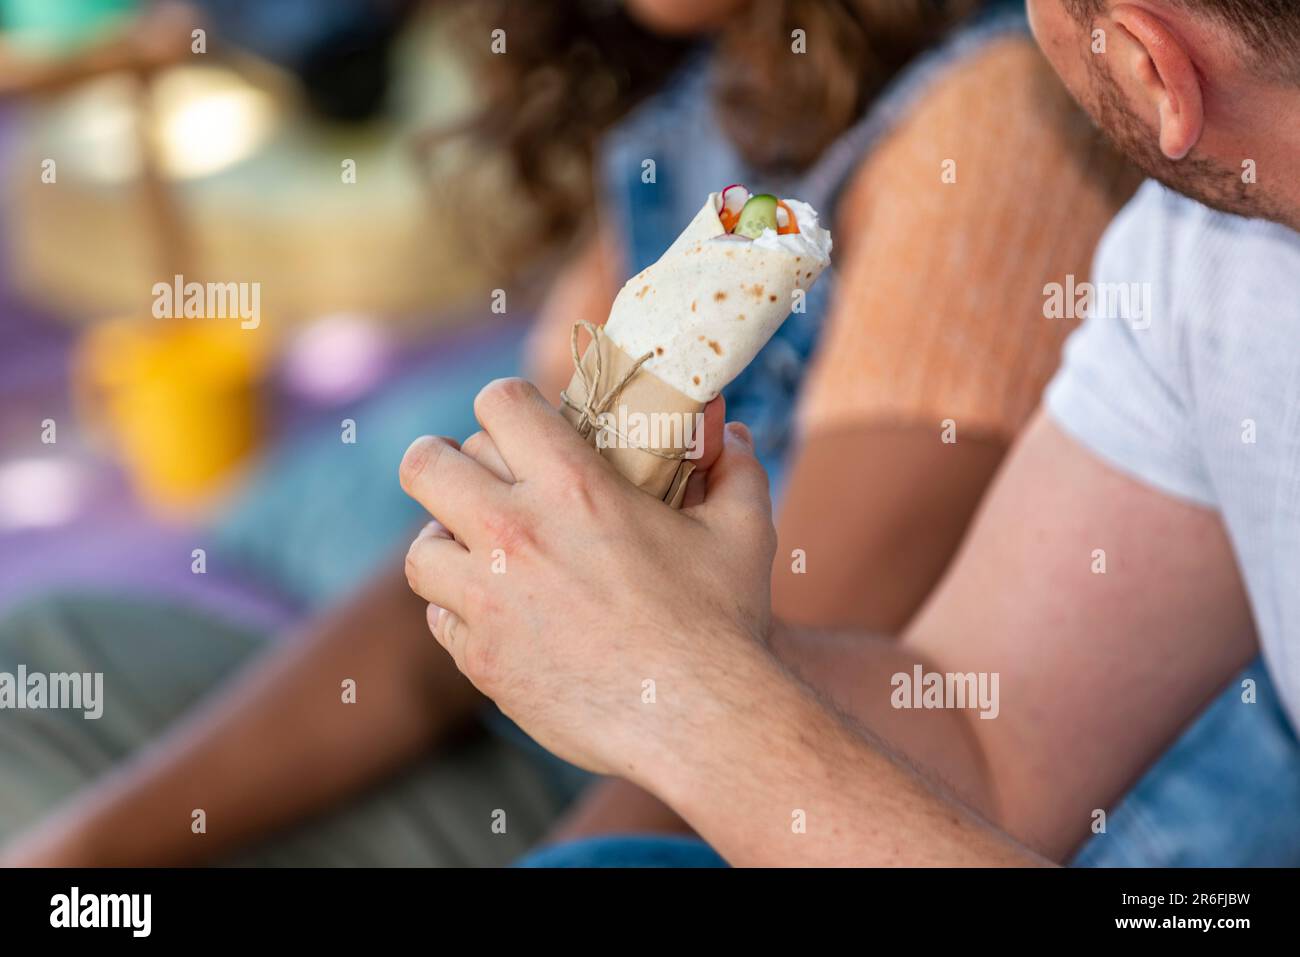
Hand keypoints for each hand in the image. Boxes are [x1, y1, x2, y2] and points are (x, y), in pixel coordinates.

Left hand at [399, 378, 775, 782]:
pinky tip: (498, 613)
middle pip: (425, 464)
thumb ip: (736, 468)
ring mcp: (490, 601)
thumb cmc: (724, 621)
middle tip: (474, 479)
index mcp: (574, 486)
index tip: (519, 425)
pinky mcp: (483, 659)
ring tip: (478, 551)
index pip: (498, 403)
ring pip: (421, 548)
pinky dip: (459, 609)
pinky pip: (439, 616)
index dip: (506, 405)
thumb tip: (734, 433)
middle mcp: (516, 534)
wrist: (700, 720)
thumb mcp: (743, 529)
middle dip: (446, 463)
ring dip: (446, 543)